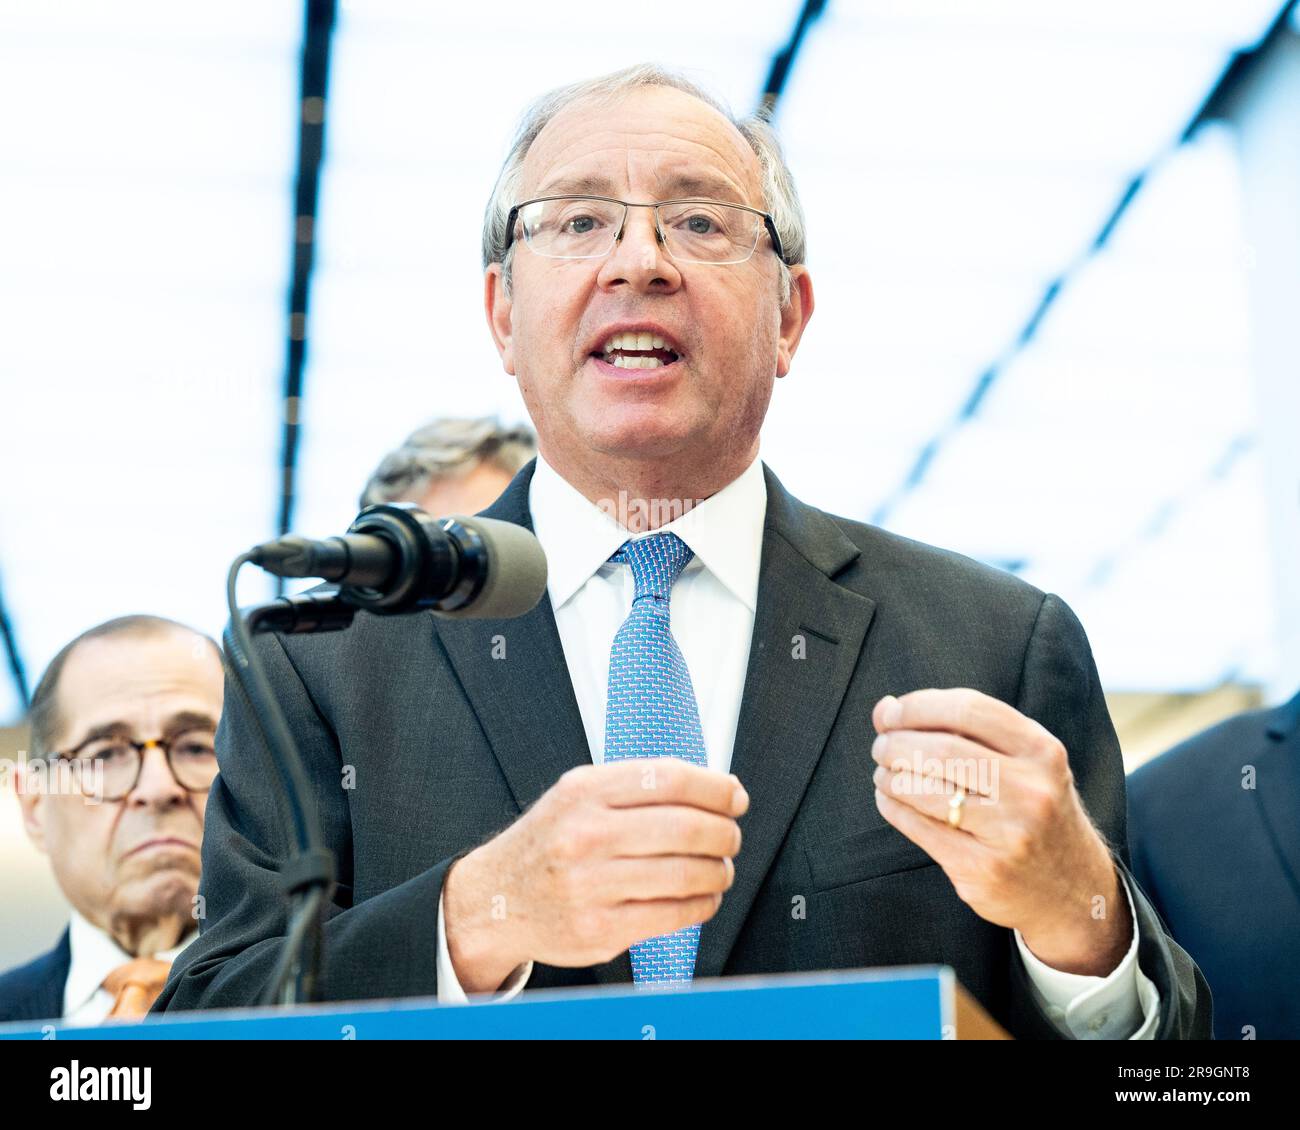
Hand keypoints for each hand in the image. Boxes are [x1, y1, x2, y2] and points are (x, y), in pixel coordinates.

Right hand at [443, 759, 747, 992]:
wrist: (497, 899)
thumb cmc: (550, 842)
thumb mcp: (578, 795)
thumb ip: (638, 786)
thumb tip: (715, 788)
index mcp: (584, 791)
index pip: (669, 778)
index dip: (715, 788)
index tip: (735, 797)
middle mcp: (585, 834)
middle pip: (686, 828)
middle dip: (724, 833)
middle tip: (730, 837)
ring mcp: (591, 885)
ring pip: (686, 874)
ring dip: (718, 872)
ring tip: (719, 869)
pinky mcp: (600, 929)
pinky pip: (673, 915)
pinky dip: (702, 905)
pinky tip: (702, 897)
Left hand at [870, 688, 1130, 975]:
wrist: (1073, 890)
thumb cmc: (1032, 810)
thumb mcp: (1019, 762)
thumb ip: (958, 729)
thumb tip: (885, 708)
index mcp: (1042, 751)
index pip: (967, 710)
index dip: (917, 707)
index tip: (891, 713)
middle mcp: (1032, 790)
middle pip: (941, 750)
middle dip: (896, 743)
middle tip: (881, 747)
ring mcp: (1010, 833)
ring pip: (924, 790)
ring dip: (889, 776)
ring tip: (884, 773)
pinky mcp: (983, 870)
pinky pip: (919, 828)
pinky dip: (893, 807)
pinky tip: (890, 799)